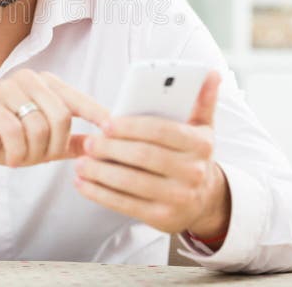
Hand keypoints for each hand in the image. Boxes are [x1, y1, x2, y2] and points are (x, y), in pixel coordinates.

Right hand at [0, 69, 109, 188]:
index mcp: (44, 83)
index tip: (113, 129)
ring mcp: (6, 88)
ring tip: (22, 157)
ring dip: (33, 152)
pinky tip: (11, 158)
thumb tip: (101, 145)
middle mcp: (27, 79)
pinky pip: (16, 132)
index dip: (96, 113)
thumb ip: (70, 142)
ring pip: (39, 126)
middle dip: (55, 145)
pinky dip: (18, 153)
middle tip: (41, 158)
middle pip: (60, 115)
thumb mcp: (42, 143)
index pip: (76, 98)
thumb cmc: (4, 140)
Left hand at [73, 70, 230, 242]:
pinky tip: (82, 183)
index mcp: (200, 144)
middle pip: (143, 157)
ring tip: (80, 162)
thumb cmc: (192, 154)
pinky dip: (100, 194)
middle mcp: (193, 172)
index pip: (161, 131)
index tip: (105, 123)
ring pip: (131, 182)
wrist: (205, 199)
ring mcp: (179, 198)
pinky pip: (125, 205)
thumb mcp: (202, 127)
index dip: (131, 127)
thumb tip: (211, 72)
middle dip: (111, 149)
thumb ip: (202, 99)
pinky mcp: (163, 219)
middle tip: (87, 141)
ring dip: (100, 172)